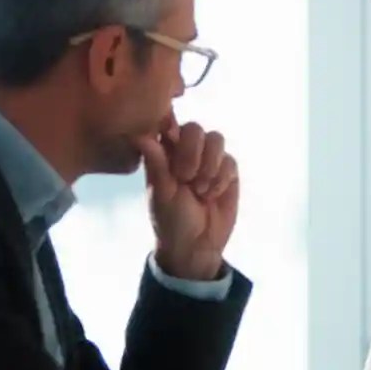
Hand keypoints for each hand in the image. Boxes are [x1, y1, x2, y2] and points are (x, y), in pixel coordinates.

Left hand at [135, 116, 239, 280]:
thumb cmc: (171, 220)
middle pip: (195, 128)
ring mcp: (209, 160)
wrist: (196, 246)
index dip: (171, 124)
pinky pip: (230, 161)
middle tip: (185, 177)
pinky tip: (212, 195)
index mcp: (164, 153)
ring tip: (200, 189)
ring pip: (216, 139)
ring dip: (209, 165)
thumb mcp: (161, 193)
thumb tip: (140, 135)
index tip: (171, 139)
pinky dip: (221, 179)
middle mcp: (186, 151)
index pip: (167, 123)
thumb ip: (156, 163)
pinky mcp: (228, 172)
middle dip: (192, 152)